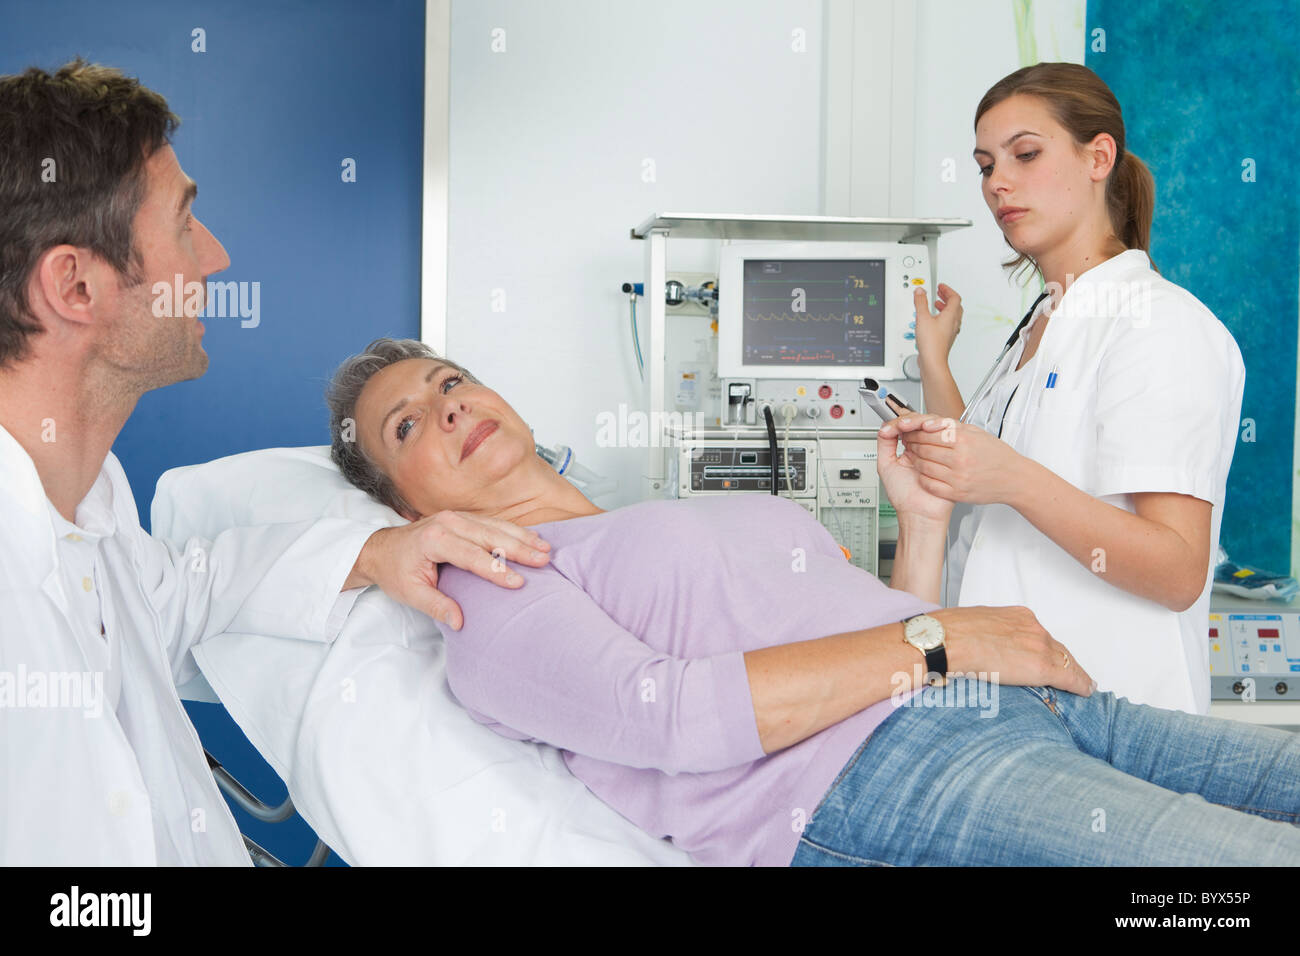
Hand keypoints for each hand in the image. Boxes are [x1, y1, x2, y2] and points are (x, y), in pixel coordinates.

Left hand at [348, 511, 551, 629]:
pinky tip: (532, 538)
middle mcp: (448, 522)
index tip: (518, 583)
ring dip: (522, 537)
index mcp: (434, 539)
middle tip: (543, 560)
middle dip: (519, 548)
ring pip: (495, 526)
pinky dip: (513, 531)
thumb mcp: (410, 593)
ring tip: (545, 549)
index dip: (496, 570)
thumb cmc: (395, 571)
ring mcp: (456, 517)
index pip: (472, 556)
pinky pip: (492, 523)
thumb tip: (459, 622)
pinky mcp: (462, 518)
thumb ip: (436, 606)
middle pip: (490, 536)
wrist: (380, 549)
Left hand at [876, 413, 955, 523]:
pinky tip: (925, 459)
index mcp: (913, 448)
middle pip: (925, 424)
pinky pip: (946, 447)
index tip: (899, 424)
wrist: (919, 516)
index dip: (906, 420)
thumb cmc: (904, 496)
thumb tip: (886, 426)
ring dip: (921, 440)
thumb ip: (884, 444)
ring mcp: (941, 455)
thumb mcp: (886, 466)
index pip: (912, 424)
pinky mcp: (951, 464)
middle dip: (913, 426)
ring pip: (935, 433)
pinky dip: (933, 449)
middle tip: (904, 434)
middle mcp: (927, 449)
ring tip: (912, 455)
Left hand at [892, 413, 1028, 505]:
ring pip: (923, 466)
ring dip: (915, 460)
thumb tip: (931, 423)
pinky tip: (923, 472)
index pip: (929, 433)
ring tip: (914, 456)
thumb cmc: (997, 455)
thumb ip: (952, 427)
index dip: (916, 431)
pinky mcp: (957, 493)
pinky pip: (929, 484)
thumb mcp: (978, 433)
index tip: (912, 431)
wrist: (1014, 479)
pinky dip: (923, 477)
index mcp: (964, 440)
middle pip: (923, 449)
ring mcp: (958, 477)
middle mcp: (960, 459)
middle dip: (913, 444)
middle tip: (909, 442)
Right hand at [912, 283, 961, 363]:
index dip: (948, 290)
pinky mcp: (946, 338)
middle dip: (947, 297)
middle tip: (940, 293)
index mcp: (951, 315)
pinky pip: (947, 323)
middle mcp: (953, 323)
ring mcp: (951, 331)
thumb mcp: (922, 318)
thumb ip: (920, 302)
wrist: (933, 361)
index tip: (941, 286)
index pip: (955, 297)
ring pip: (952, 315)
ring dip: (945, 307)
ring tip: (936, 304)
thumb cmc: (931, 343)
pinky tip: (932, 320)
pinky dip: (942, 317)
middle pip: (955, 306)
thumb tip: (920, 291)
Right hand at [932, 605, 1094, 696]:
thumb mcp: (975, 624)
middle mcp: (1033, 627)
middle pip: (1057, 648)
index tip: (1047, 657)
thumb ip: (989, 633)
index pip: (1041, 635)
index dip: (1046, 649)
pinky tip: (1086, 691)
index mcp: (1018, 615)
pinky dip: (1080, 684)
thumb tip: (983, 645)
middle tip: (1071, 675)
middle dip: (1063, 661)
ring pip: (1066, 662)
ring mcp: (1039, 645)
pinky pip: (1069, 676)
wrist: (947, 641)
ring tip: (1083, 685)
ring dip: (1074, 674)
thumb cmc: (949, 634)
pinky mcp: (1042, 666)